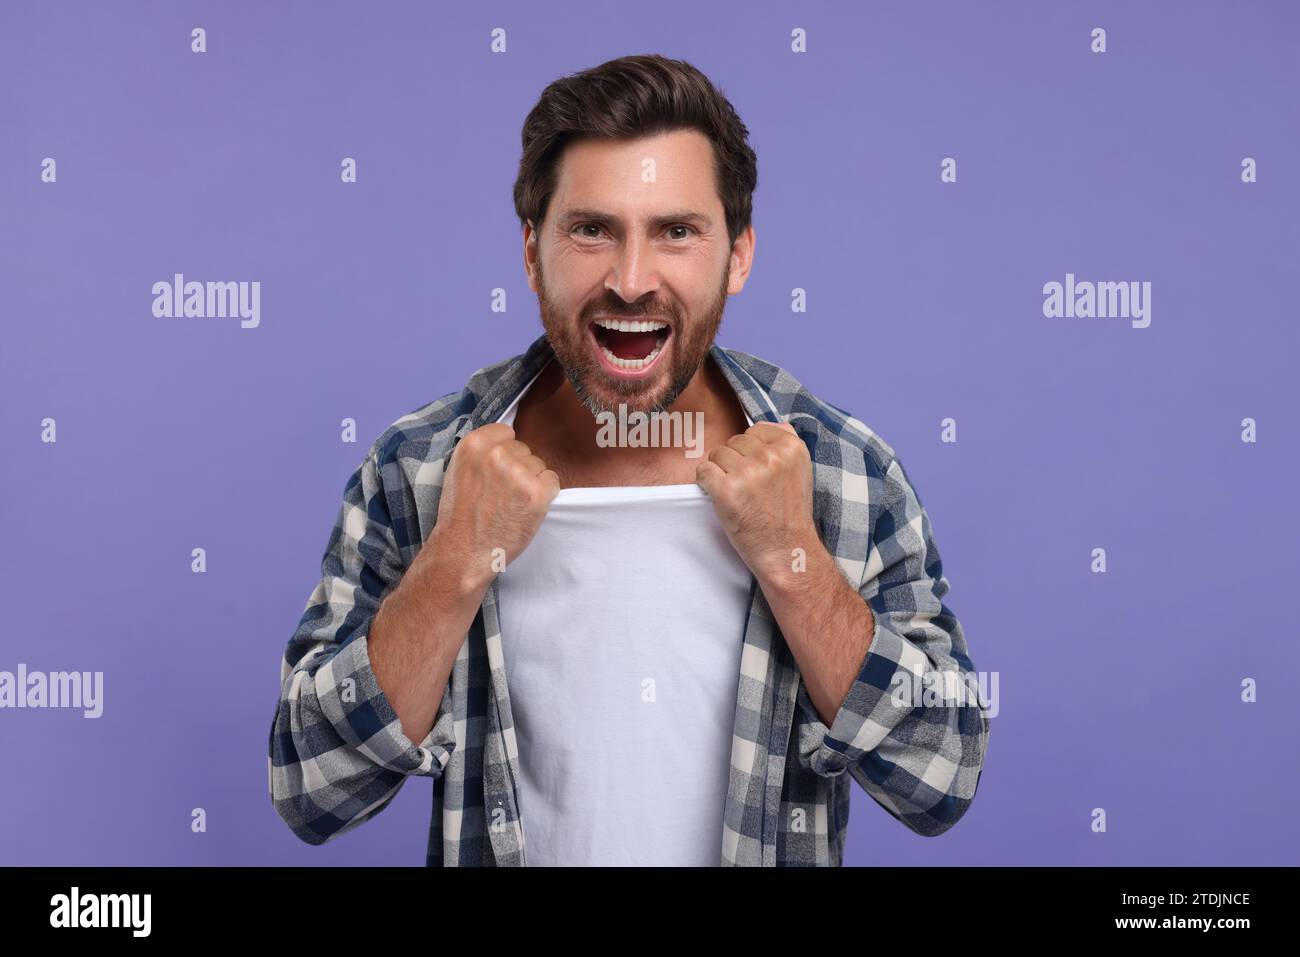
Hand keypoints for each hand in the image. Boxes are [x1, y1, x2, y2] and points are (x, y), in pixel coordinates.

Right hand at [418, 423, 559, 589]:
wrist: (463, 552)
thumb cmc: (461, 516)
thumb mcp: (459, 471)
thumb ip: (481, 452)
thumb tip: (508, 439)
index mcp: (474, 445)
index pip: (507, 433)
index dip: (505, 454)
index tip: (496, 473)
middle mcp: (496, 454)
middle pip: (524, 450)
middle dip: (518, 469)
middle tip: (501, 494)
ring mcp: (517, 474)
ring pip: (538, 465)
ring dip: (530, 483)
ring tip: (510, 504)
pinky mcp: (536, 494)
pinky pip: (552, 481)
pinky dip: (544, 495)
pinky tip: (526, 509)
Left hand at [696, 421, 819, 582]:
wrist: (786, 551)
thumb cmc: (790, 513)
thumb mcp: (801, 470)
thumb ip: (786, 441)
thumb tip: (768, 422)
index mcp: (791, 447)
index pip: (754, 430)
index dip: (750, 452)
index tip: (758, 472)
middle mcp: (771, 456)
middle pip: (733, 441)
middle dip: (734, 462)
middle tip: (747, 488)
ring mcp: (748, 473)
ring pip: (716, 454)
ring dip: (720, 472)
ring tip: (737, 494)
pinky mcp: (727, 490)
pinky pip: (703, 470)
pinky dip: (706, 483)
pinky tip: (720, 496)